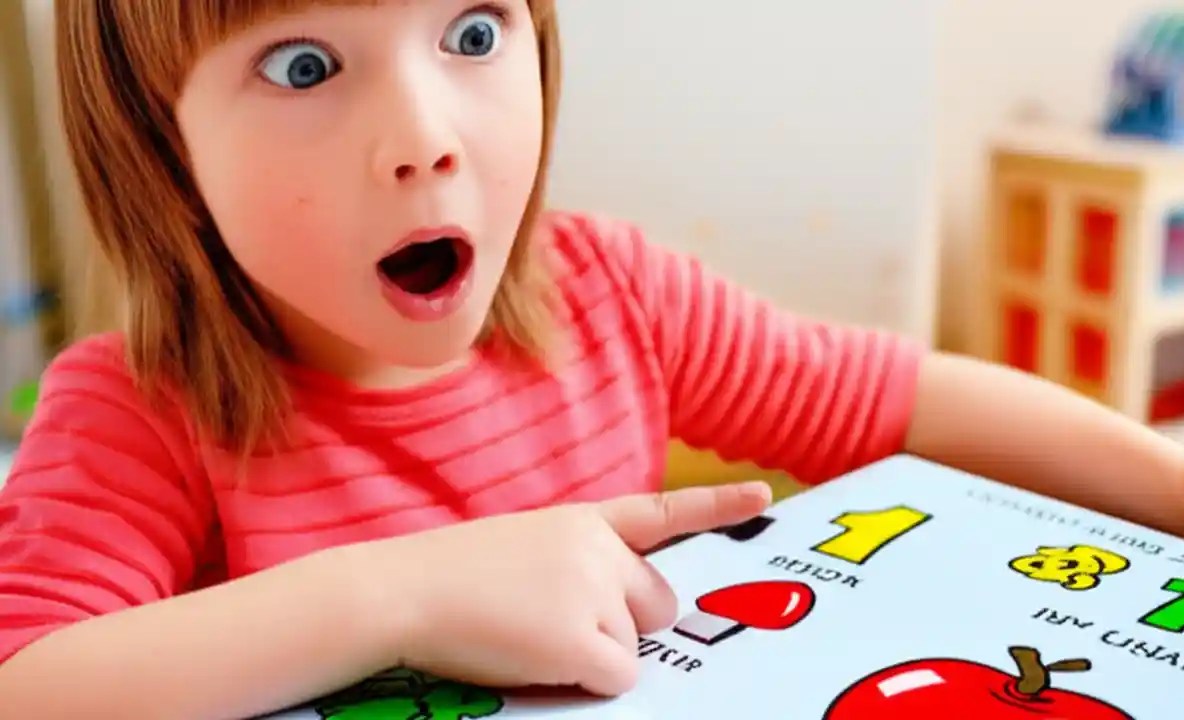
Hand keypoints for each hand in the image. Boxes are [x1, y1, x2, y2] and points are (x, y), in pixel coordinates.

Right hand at [354, 481, 771, 695]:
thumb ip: (579, 566)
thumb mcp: (524, 547)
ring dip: (592, 656)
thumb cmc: (452, 576)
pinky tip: (535, 660)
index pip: (660, 510)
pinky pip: (617, 679)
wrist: (401, 588)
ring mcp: (593, 591)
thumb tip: (624, 618)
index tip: (762, 497)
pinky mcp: (582, 639)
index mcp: (582, 521)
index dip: (716, 506)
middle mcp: (599, 549)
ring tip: (526, 636)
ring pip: (632, 649)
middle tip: (562, 628)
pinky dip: (584, 682)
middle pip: (658, 605)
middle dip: (629, 627)